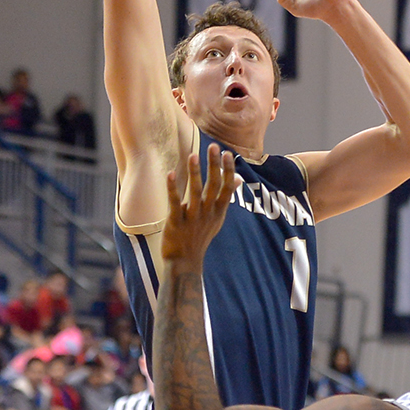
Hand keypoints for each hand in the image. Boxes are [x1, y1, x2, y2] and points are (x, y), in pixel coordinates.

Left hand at [162, 144, 238, 263]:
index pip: (226, 188)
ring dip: (195, 173)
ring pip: (195, 192)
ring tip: (192, 154)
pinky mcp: (176, 222)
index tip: (227, 153)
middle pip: (213, 186)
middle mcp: (207, 213)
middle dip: (214, 166)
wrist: (185, 263)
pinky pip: (175, 202)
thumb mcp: (217, 218)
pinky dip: (173, 188)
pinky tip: (171, 173)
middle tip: (214, 147)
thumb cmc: (200, 236)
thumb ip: (225, 197)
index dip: (227, 170)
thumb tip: (238, 179)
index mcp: (217, 212)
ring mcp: (192, 218)